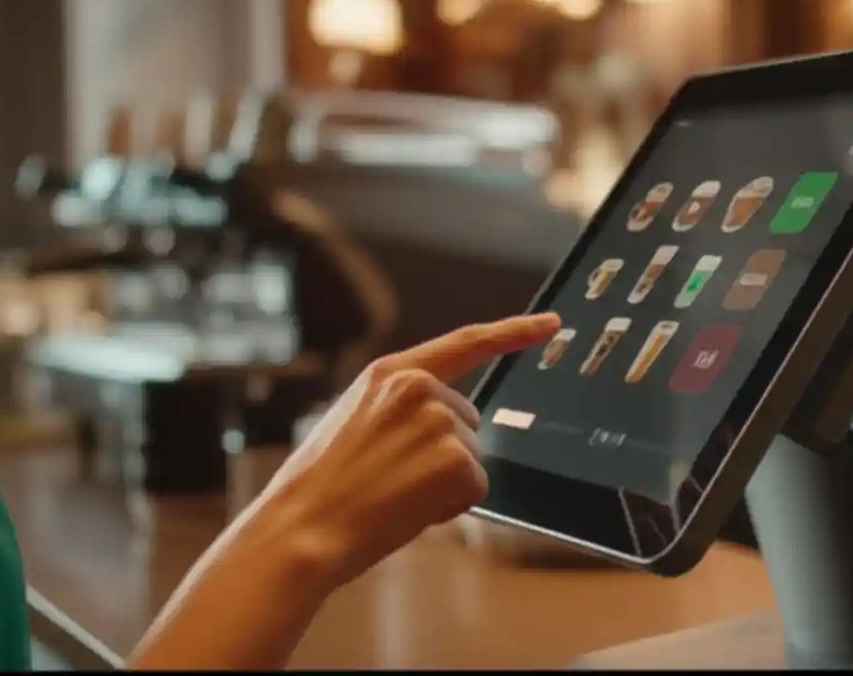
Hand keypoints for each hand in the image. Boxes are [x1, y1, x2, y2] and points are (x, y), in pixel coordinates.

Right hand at [254, 312, 560, 588]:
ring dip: (443, 483)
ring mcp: (440, 420)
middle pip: (469, 422)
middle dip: (444, 453)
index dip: (514, 332)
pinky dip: (450, 507)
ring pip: (473, 458)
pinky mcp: (457, 459)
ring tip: (391, 494)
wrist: (300, 530)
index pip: (465, 343)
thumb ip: (401, 409)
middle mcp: (419, 387)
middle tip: (390, 480)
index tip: (552, 323)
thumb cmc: (321, 489)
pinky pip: (476, 489)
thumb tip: (448, 423)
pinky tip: (408, 509)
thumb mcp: (355, 423)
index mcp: (390, 373)